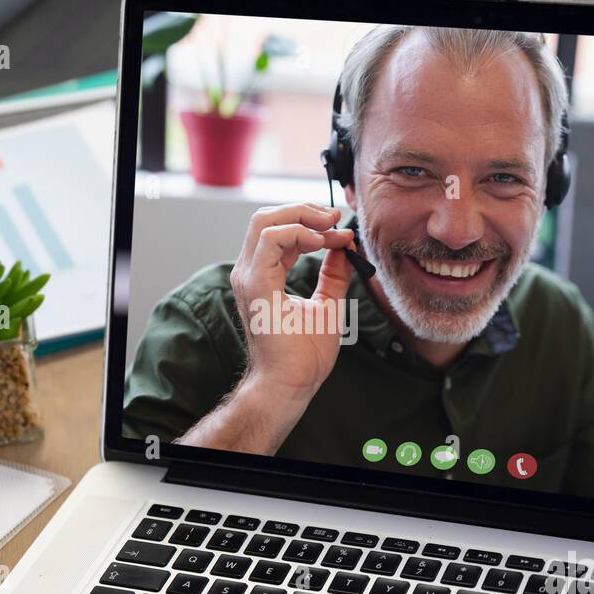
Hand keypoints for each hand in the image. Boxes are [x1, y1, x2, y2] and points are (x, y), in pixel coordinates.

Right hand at [228, 202, 354, 401]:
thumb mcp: (328, 303)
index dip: (313, 224)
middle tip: (336, 217)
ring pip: (264, 221)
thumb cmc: (304, 354)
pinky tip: (321, 242)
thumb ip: (333, 274)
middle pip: (266, 217)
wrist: (292, 383)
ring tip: (331, 226)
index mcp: (264, 275)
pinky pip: (270, 239)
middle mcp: (250, 271)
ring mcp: (249, 277)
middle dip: (305, 210)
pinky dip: (298, 232)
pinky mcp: (255, 284)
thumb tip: (345, 245)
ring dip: (302, 216)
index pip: (281, 231)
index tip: (344, 230)